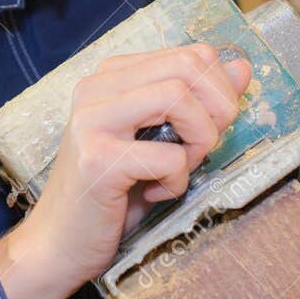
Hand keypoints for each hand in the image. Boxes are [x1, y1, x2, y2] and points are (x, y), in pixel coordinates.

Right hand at [0, 42, 252, 298]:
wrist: (58, 244)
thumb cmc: (113, 194)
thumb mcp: (162, 140)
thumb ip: (199, 102)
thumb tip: (240, 67)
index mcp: (112, 76)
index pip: (190, 54)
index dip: (219, 90)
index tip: (210, 127)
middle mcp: (96, 88)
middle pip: (188, 66)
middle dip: (218, 109)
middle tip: (203, 147)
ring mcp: (93, 120)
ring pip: (178, 98)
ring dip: (199, 141)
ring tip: (179, 169)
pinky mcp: (98, 158)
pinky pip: (168, 156)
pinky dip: (176, 181)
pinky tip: (154, 193)